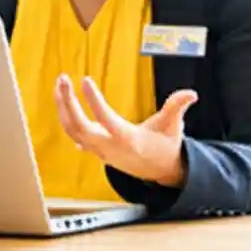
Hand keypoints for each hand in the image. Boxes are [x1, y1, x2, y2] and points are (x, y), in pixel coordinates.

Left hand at [55, 74, 196, 187]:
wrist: (159, 171)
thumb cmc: (165, 145)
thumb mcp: (173, 126)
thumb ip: (178, 108)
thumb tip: (191, 94)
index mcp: (127, 139)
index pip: (105, 119)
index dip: (94, 100)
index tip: (85, 80)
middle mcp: (109, 146)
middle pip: (79, 126)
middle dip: (68, 103)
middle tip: (63, 79)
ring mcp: (99, 150)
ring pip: (72, 130)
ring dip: (63, 107)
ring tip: (59, 85)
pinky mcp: (95, 150)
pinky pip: (73, 134)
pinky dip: (65, 117)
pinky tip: (61, 101)